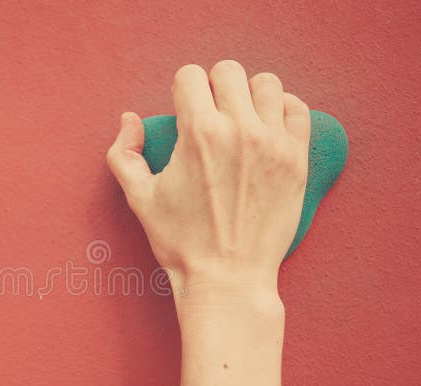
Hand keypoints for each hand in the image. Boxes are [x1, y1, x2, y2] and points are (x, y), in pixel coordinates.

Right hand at [107, 60, 309, 299]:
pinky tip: (267, 128)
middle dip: (213, 88)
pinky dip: (282, 111)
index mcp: (197, 134)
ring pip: (266, 84)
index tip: (184, 111)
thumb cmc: (181, 242)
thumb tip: (130, 120)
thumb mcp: (139, 199)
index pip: (190, 76)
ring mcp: (273, 143)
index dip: (182, 91)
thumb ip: (123, 153)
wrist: (228, 278)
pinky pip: (297, 109)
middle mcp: (239, 130)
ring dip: (249, 95)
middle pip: (229, 72)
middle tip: (210, 115)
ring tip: (240, 120)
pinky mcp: (297, 159)